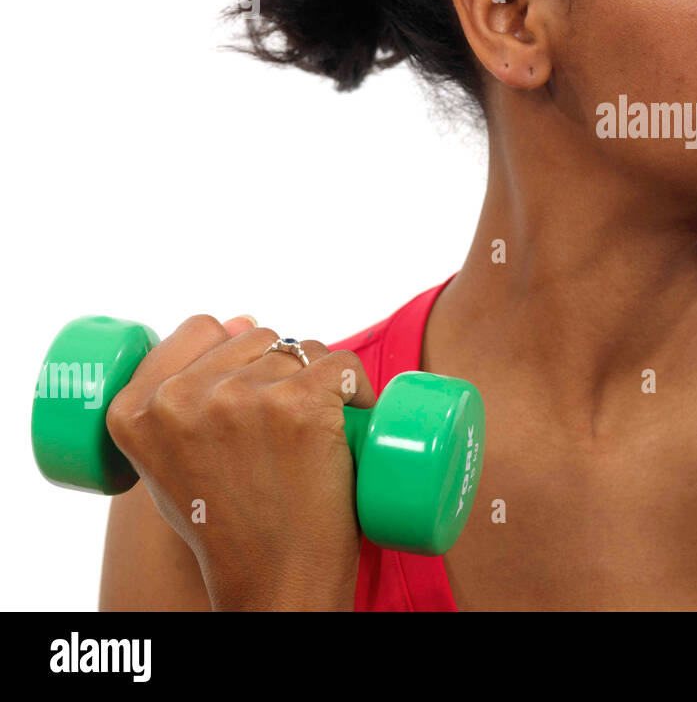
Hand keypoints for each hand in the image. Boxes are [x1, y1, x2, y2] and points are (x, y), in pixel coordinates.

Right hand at [104, 313, 375, 609]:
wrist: (274, 581)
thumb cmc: (230, 524)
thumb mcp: (171, 462)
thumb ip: (180, 398)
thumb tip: (238, 318)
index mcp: (134, 409)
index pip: (198, 328)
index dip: (233, 345)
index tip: (252, 382)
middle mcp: (181, 398)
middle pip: (255, 338)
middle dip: (278, 368)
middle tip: (286, 427)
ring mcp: (241, 398)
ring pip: (300, 348)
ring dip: (317, 378)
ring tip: (313, 433)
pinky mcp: (299, 403)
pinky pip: (342, 363)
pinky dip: (359, 386)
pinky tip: (356, 415)